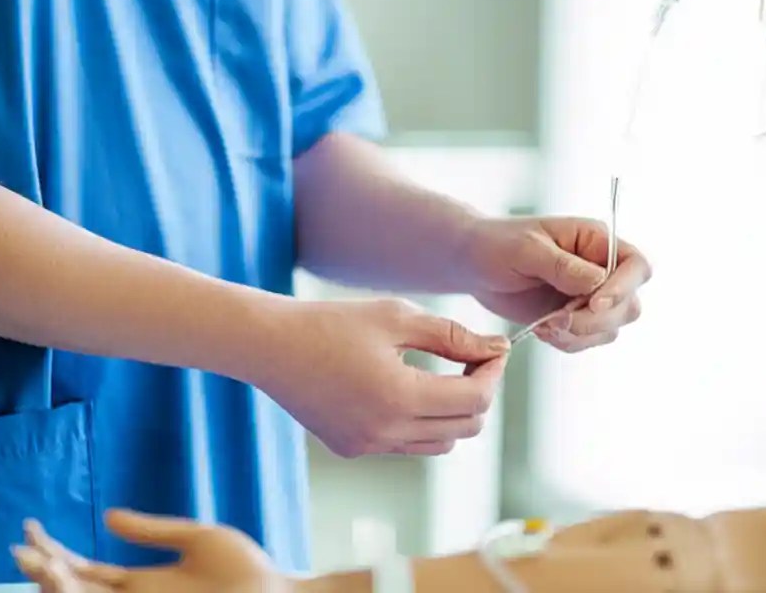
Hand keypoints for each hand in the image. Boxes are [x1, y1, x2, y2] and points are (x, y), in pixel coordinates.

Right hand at [13, 511, 287, 592]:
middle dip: (46, 572)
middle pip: (75, 591)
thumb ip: (152, 530)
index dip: (54, 552)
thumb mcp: (196, 539)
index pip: (84, 570)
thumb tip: (107, 515)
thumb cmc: (246, 570)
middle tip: (22, 548)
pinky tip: (71, 583)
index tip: (29, 526)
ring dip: (59, 588)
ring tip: (43, 564)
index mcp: (140, 584)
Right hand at [258, 299, 509, 457]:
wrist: (269, 346)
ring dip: (453, 412)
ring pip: (440, 442)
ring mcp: (368, 445)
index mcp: (400, 397)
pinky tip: (406, 387)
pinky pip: (407, 444)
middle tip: (473, 359)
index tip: (495, 350)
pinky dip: (421, 422)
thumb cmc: (332, 322)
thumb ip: (453, 335)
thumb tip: (496, 348)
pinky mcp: (352, 448)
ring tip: (443, 374)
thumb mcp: (397, 318)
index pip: (475, 399)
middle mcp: (386, 431)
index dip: (494, 373)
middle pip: (466, 427)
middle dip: (479, 393)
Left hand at [464, 217, 650, 352]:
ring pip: (611, 328)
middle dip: (595, 320)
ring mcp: (590, 296)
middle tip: (557, 320)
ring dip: (580, 335)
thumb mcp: (526, 249)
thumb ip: (563, 266)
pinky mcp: (574, 318)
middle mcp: (601, 269)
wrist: (472, 264)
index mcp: (596, 240)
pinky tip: (542, 330)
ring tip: (544, 326)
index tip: (594, 303)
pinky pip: (588, 341)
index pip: (636, 265)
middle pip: (629, 304)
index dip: (624, 287)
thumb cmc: (496, 244)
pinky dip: (568, 343)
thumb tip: (597, 282)